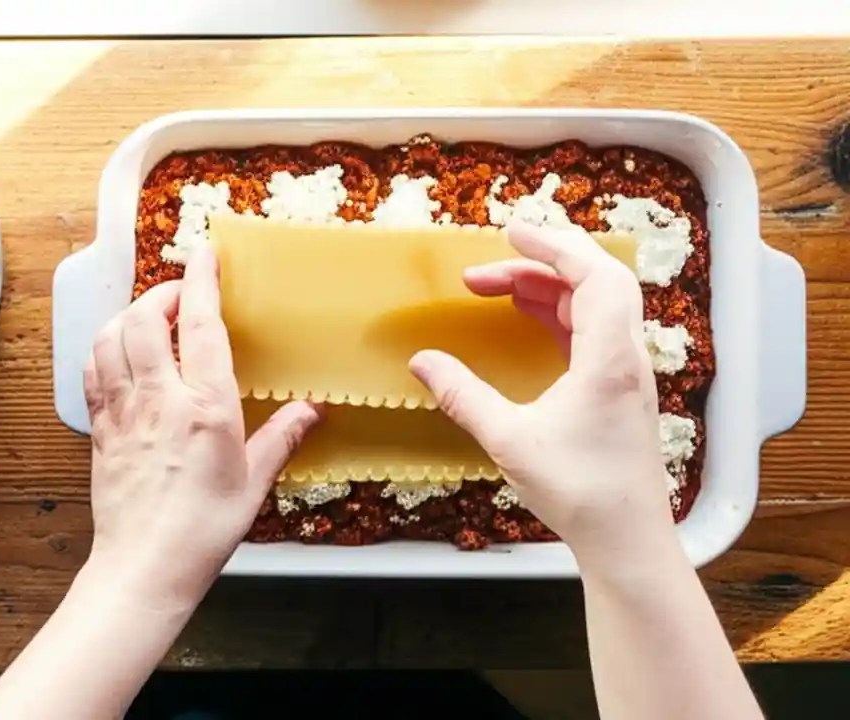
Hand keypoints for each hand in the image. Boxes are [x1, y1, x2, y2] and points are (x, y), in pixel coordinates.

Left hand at [83, 245, 321, 609]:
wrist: (145, 567)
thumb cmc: (202, 531)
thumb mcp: (254, 483)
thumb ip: (279, 439)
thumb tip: (309, 412)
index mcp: (206, 407)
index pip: (202, 325)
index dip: (202, 281)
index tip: (205, 255)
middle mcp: (160, 399)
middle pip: (145, 319)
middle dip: (160, 293)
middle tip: (179, 295)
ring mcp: (124, 412)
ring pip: (111, 337)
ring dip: (128, 316)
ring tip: (150, 319)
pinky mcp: (101, 429)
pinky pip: (94, 371)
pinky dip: (104, 348)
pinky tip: (119, 354)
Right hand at [409, 220, 672, 565]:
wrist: (627, 538)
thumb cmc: (580, 492)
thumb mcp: (509, 440)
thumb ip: (464, 396)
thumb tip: (423, 362)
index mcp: (609, 357)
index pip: (593, 274)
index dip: (553, 245)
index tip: (510, 233)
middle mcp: (626, 355)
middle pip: (598, 278)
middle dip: (543, 261)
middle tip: (491, 262)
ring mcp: (626, 371)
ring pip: (595, 303)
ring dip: (547, 288)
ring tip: (494, 290)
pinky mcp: (619, 389)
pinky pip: (593, 329)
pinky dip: (558, 312)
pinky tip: (526, 319)